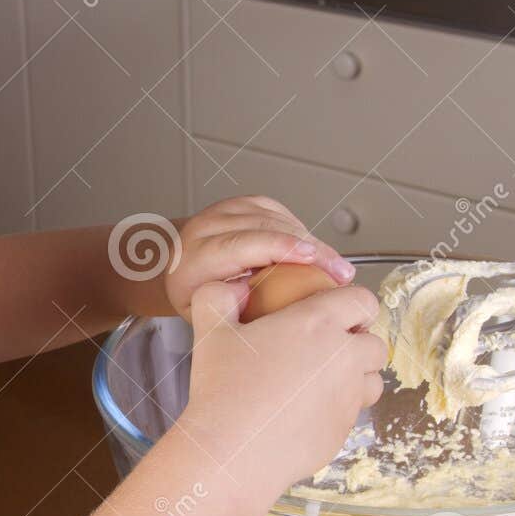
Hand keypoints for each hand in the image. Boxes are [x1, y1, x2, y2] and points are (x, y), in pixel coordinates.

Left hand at [161, 196, 354, 320]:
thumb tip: (258, 297)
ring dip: (313, 240)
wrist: (173, 264)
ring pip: (277, 218)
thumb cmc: (191, 293)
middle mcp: (207, 227)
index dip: (279, 247)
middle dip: (310, 248)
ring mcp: (225, 210)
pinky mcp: (243, 203)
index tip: (312, 258)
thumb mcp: (202, 312)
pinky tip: (317, 251)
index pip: (240, 244)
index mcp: (194, 257)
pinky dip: (302, 231)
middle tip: (340, 272)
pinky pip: (280, 212)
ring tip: (337, 266)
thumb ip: (229, 305)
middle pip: (266, 229)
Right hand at [177, 278, 385, 490]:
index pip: (363, 301)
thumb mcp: (209, 331)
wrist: (231, 452)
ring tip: (322, 383)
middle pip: (376, 343)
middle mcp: (344, 358)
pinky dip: (336, 410)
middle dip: (358, 343)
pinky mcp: (343, 431)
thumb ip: (219, 298)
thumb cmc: (222, 389)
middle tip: (325, 350)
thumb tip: (232, 287)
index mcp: (319, 323)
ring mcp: (348, 398)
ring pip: (373, 381)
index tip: (334, 313)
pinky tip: (305, 413)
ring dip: (356, 377)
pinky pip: (352, 414)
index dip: (353, 304)